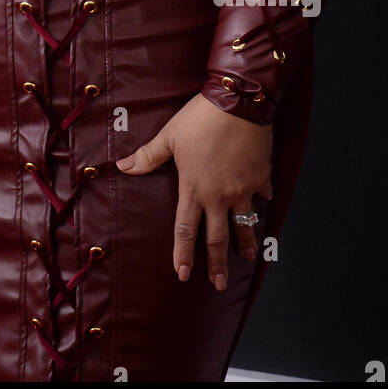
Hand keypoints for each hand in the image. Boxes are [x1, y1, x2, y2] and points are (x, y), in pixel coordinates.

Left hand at [116, 93, 272, 290]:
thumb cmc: (200, 118)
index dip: (183, 253)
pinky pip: (263, 195)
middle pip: (218, 237)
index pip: (186, 229)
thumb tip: (123, 167)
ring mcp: (243, 189)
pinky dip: (263, 200)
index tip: (181, 274)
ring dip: (245, 242)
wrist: (237, 104)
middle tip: (218, 284)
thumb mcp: (170, 136)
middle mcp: (219, 196)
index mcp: (194, 188)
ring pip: (245, 224)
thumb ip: (148, 156)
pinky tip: (264, 203)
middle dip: (217, 263)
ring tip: (248, 257)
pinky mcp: (261, 177)